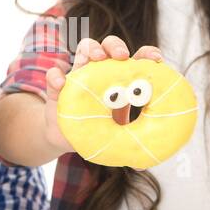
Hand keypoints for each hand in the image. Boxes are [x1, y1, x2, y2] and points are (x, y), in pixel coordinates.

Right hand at [44, 35, 163, 149]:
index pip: (137, 59)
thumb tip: (143, 163)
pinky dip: (56, 75)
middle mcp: (100, 71)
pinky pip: (54, 75)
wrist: (65, 138)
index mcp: (121, 80)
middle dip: (116, 46)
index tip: (156, 58)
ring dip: (92, 48)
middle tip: (122, 57)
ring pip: (85, 48)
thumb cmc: (97, 130)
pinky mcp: (57, 87)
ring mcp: (79, 75)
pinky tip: (60, 83)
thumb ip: (130, 142)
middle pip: (110, 46)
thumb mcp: (116, 135)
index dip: (147, 54)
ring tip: (97, 58)